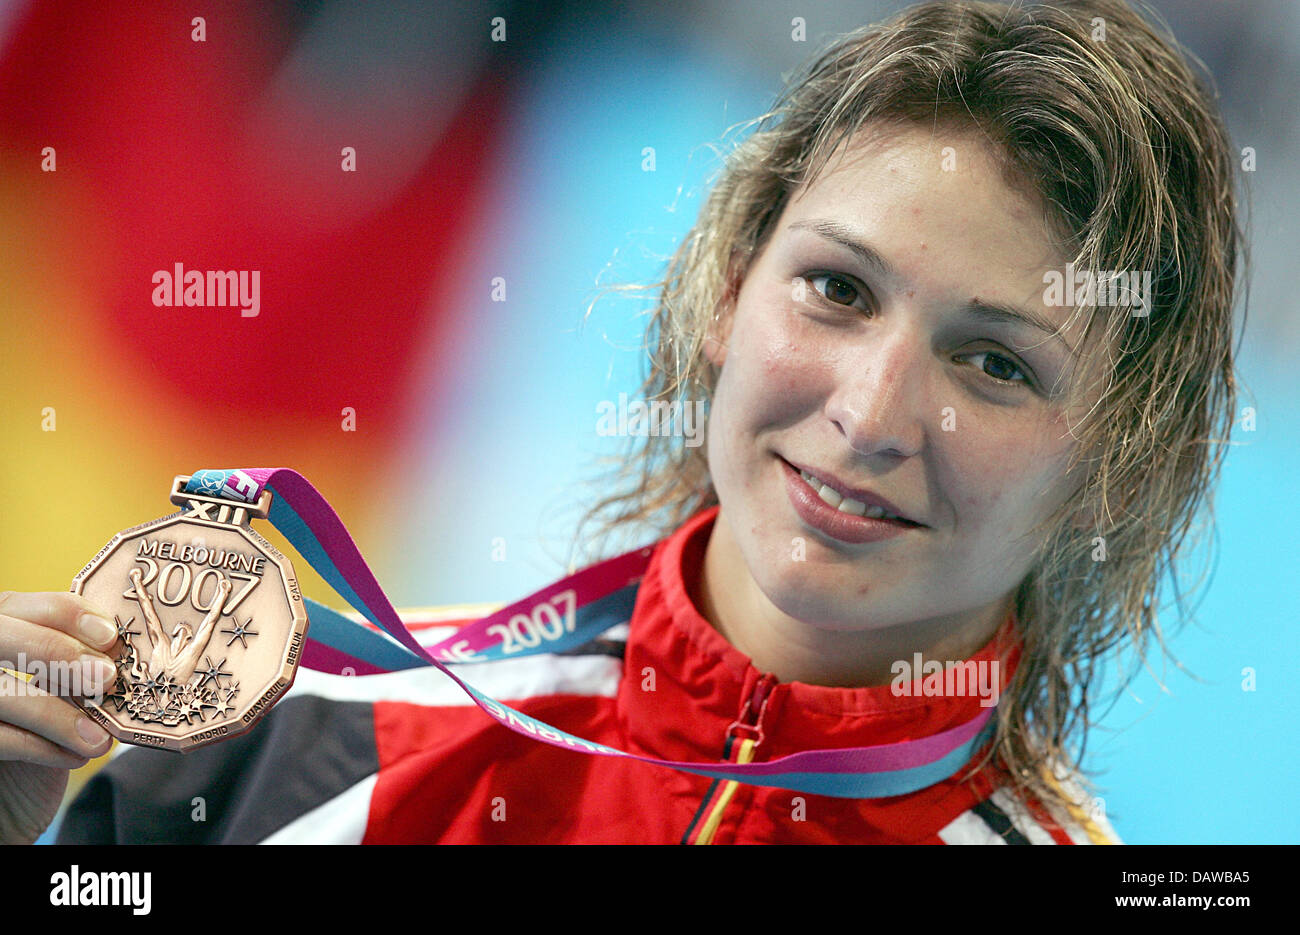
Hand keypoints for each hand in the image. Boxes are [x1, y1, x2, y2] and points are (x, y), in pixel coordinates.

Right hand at [0, 591, 117, 843]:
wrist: (13, 791)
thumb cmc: (43, 727)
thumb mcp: (62, 689)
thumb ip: (79, 663)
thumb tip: (121, 647)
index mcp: (2, 631)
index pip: (22, 605)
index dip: (65, 613)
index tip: (110, 635)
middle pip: (3, 636)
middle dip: (56, 652)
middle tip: (105, 677)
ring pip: (1, 693)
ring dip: (57, 714)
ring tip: (99, 737)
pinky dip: (41, 747)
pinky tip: (75, 756)